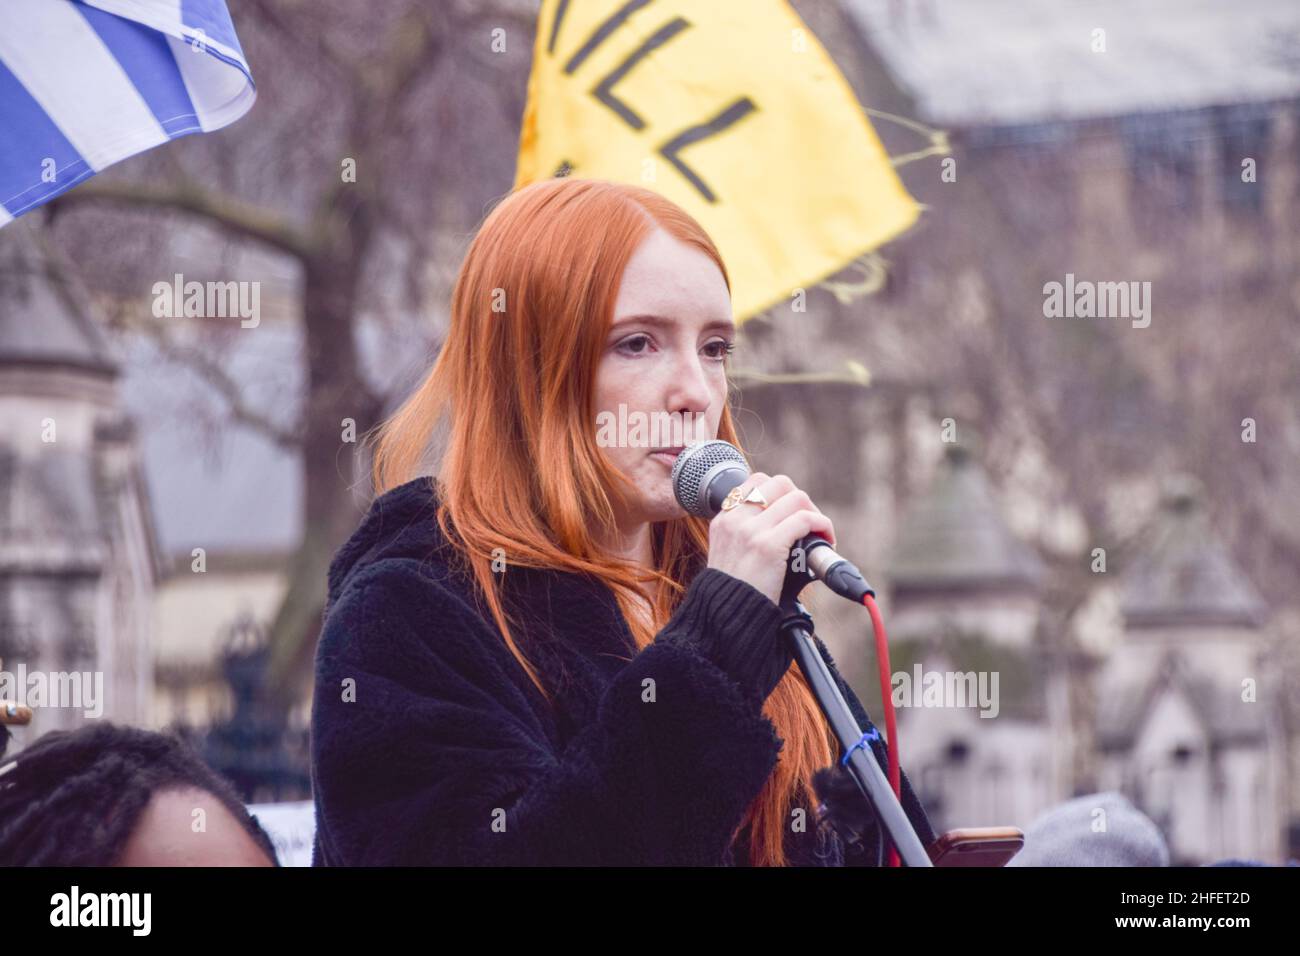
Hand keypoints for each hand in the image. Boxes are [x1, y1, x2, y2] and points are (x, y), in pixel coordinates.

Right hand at [705, 473, 835, 605]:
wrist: (723, 619)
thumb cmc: (733, 594)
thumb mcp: (729, 555)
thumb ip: (747, 536)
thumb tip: (785, 525)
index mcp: (724, 519)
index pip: (756, 482)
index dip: (780, 494)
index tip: (791, 514)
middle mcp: (735, 519)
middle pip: (779, 483)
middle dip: (800, 501)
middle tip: (809, 525)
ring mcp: (750, 530)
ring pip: (796, 498)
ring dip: (815, 514)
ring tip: (819, 535)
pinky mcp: (768, 545)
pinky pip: (805, 519)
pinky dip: (822, 526)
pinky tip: (825, 541)